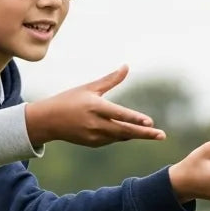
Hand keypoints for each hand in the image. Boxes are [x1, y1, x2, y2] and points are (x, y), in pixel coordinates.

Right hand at [23, 65, 164, 147]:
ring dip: (136, 134)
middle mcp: (95, 124)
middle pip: (124, 131)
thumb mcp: (89, 88)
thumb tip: (126, 67)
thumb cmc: (69, 100)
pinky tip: (131, 132)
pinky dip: (122, 136)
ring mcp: (94, 136)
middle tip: (162, 135)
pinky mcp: (92, 143)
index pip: (119, 114)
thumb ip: (110, 80)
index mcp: (95, 107)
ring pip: (120, 136)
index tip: (150, 122)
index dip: (135, 119)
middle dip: (144, 134)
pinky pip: (112, 139)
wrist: (48, 121)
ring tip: (153, 133)